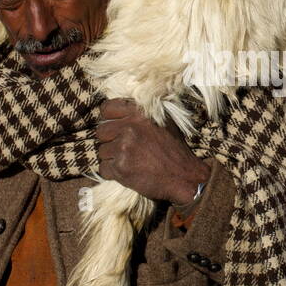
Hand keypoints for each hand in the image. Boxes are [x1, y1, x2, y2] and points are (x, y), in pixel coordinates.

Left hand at [95, 99, 209, 204]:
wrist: (184, 177)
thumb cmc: (174, 150)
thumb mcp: (164, 121)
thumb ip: (141, 114)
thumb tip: (120, 110)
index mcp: (139, 113)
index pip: (107, 109)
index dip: (109, 119)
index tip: (115, 128)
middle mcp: (130, 128)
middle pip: (101, 131)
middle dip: (110, 141)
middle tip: (124, 149)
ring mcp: (124, 147)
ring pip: (102, 151)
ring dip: (112, 158)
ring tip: (130, 162)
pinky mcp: (120, 167)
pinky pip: (103, 168)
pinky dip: (113, 173)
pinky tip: (128, 172)